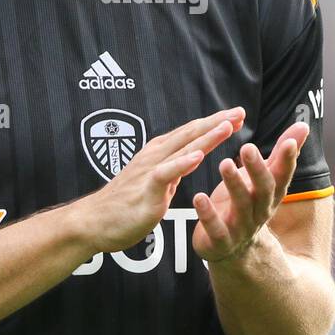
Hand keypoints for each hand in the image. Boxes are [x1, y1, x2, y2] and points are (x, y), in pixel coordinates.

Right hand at [84, 107, 244, 253]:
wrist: (93, 222)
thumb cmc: (123, 204)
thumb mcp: (154, 181)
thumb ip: (173, 169)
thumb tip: (190, 159)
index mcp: (159, 153)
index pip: (192, 133)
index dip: (215, 123)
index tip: (237, 115)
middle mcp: (155, 156)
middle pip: (191, 134)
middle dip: (217, 122)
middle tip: (241, 111)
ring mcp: (150, 171)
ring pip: (183, 148)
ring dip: (207, 136)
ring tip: (228, 125)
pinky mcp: (146, 190)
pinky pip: (166, 174)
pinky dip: (182, 163)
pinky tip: (199, 157)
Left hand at [192, 121, 309, 263]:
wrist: (235, 251)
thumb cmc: (249, 203)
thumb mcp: (266, 179)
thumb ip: (281, 154)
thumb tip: (304, 125)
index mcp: (272, 194)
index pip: (283, 175)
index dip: (288, 160)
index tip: (289, 142)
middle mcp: (260, 211)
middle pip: (264, 190)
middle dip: (257, 169)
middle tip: (247, 147)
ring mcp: (242, 227)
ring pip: (241, 206)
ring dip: (233, 185)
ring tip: (223, 163)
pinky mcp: (221, 240)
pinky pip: (216, 228)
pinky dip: (207, 214)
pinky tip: (198, 197)